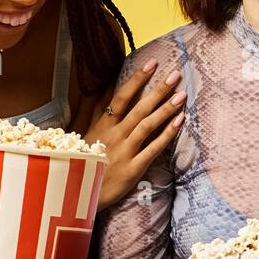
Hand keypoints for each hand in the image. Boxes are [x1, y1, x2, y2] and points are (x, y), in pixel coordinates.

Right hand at [83, 58, 186, 209]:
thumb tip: (104, 89)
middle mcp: (114, 135)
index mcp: (102, 125)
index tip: (152, 63)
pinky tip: (180, 121)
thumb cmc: (85, 163)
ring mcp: (124, 152)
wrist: (77, 196)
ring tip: (182, 95)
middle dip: (158, 90)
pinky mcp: (133, 169)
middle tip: (176, 74)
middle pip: (139, 108)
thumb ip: (97, 113)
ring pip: (147, 125)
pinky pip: (153, 148)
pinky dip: (167, 134)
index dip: (137, 79)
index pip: (121, 96)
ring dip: (166, 109)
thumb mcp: (87, 135)